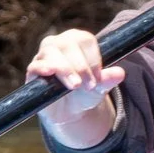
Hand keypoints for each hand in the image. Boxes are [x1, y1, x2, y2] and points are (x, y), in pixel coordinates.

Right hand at [29, 29, 123, 144]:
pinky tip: (51, 73)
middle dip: (81, 65)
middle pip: (68, 44)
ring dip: (65, 68)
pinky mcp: (33, 71)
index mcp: (78, 40)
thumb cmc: (85, 92)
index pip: (85, 40)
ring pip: (51, 52)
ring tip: (75, 85)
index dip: (93, 58)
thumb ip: (108, 79)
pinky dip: (43, 68)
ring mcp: (44, 55)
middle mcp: (59, 43)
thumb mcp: (100, 87)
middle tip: (89, 85)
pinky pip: (35, 65)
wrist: (69, 112)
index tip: (99, 78)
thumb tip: (120, 73)